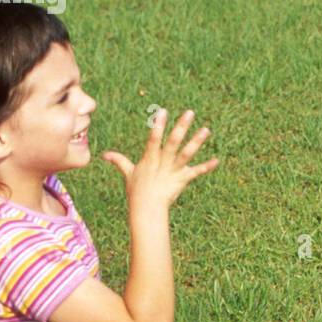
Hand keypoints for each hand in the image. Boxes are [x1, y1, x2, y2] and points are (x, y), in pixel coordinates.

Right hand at [102, 108, 218, 208]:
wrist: (147, 209)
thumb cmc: (137, 192)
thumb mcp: (128, 174)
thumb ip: (119, 161)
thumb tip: (104, 155)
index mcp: (150, 159)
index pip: (153, 139)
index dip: (158, 125)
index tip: (163, 111)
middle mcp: (163, 162)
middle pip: (172, 142)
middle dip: (181, 127)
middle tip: (190, 113)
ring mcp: (173, 171)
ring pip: (186, 154)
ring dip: (196, 142)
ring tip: (206, 130)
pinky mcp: (182, 180)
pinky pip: (195, 173)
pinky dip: (206, 167)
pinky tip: (216, 161)